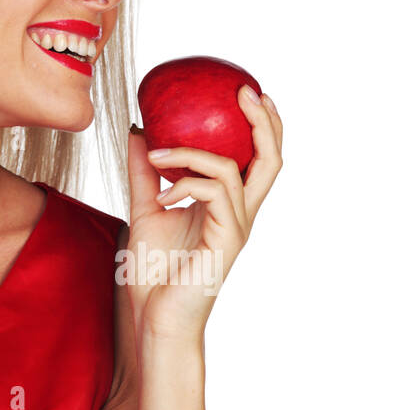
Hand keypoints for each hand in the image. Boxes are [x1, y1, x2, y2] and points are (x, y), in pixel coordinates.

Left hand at [122, 85, 282, 342]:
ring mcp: (237, 228)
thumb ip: (145, 172)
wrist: (156, 319)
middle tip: (243, 90)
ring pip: (233, 170)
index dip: (262, 124)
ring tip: (157, 153)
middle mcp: (241, 215)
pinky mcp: (227, 241)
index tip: (246, 91)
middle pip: (271, 159)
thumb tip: (138, 130)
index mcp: (229, 207)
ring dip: (191, 153)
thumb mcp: (145, 210)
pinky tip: (160, 195)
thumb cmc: (154, 275)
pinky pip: (214, 193)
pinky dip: (184, 183)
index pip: (258, 159)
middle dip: (264, 121)